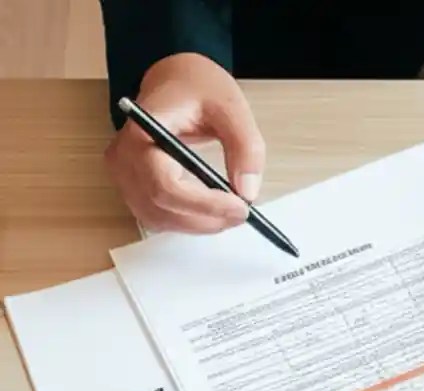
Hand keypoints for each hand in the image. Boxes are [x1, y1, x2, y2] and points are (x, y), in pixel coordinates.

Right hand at [104, 53, 264, 232]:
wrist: (175, 81)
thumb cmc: (197, 87)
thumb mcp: (231, 107)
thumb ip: (245, 147)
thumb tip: (247, 191)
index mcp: (142, 132)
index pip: (164, 184)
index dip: (203, 205)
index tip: (240, 207)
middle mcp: (124, 156)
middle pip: (159, 207)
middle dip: (205, 218)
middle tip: (243, 213)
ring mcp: (124, 173)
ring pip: (158, 218)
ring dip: (197, 224)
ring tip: (230, 211)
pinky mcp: (134, 184)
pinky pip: (157, 215)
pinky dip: (187, 221)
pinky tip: (211, 211)